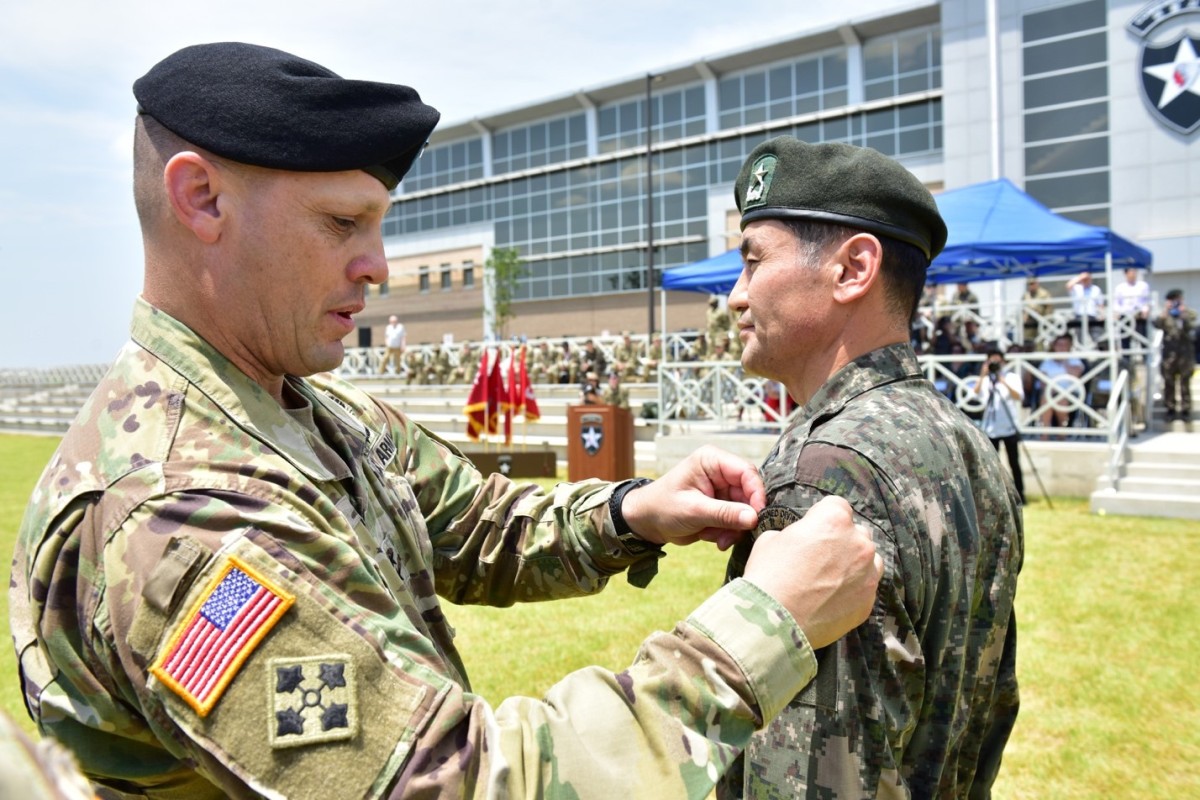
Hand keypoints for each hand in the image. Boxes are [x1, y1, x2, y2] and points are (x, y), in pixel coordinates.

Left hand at [620, 445, 764, 550]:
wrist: (646, 522)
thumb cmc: (661, 507)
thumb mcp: (693, 511)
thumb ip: (724, 514)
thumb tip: (753, 517)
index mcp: (712, 461)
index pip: (746, 472)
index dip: (756, 493)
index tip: (757, 515)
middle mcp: (720, 472)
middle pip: (749, 493)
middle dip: (741, 517)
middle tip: (731, 535)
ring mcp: (722, 490)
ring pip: (745, 510)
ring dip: (733, 528)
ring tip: (716, 538)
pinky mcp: (721, 506)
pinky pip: (736, 520)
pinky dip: (728, 532)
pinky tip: (713, 538)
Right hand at [743, 496, 882, 648]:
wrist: (774, 622)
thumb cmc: (768, 576)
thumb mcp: (771, 539)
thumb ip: (795, 534)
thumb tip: (800, 540)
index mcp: (834, 519)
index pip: (837, 506)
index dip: (823, 517)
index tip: (813, 528)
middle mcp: (858, 542)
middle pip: (857, 532)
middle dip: (841, 540)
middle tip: (820, 556)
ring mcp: (868, 574)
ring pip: (869, 559)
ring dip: (854, 563)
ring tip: (831, 578)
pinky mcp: (868, 602)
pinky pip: (865, 588)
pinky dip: (853, 590)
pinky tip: (831, 599)